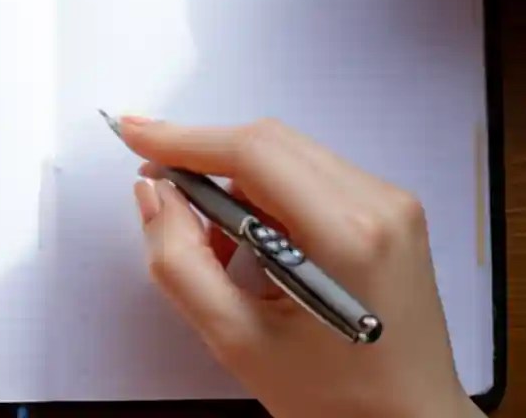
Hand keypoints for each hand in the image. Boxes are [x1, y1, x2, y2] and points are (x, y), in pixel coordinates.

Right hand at [120, 117, 483, 417]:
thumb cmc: (337, 399)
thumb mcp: (238, 342)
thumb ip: (181, 264)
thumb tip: (152, 196)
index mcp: (346, 235)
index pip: (253, 152)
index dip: (184, 138)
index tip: (133, 134)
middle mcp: (379, 203)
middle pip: (271, 142)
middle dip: (204, 156)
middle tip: (160, 190)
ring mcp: (392, 202)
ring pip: (290, 155)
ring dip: (236, 181)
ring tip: (212, 243)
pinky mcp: (392, 210)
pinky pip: (314, 175)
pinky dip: (270, 195)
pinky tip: (252, 244)